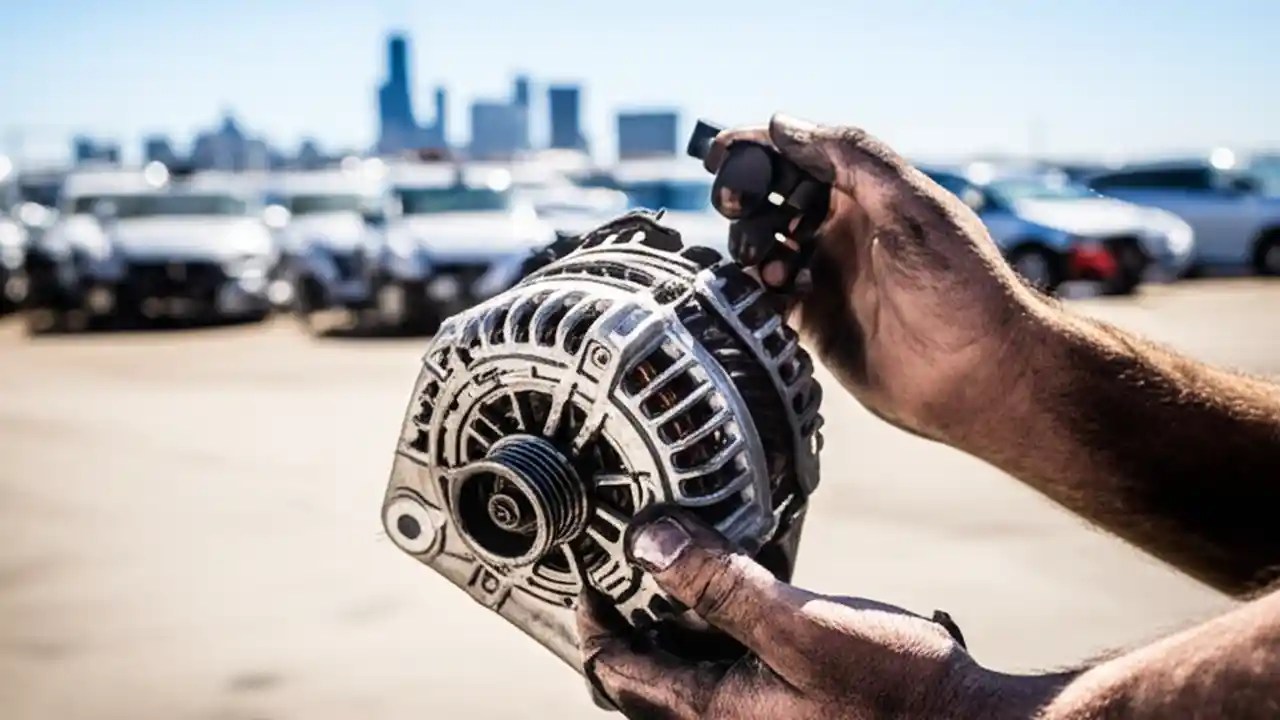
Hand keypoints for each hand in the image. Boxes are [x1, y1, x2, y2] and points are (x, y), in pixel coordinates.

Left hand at [578, 509, 1064, 718]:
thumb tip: (649, 543)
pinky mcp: (796, 715)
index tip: (585, 577)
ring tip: (695, 570)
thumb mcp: (801, 626)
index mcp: (712, 717)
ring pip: (695, 679)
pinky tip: (761, 597)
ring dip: (685, 626)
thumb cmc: (900, 697)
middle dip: (635, 625)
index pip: (617, 673)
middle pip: (649, 683)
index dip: (592, 623)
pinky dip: (730, 639)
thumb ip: (720, 585)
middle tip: (633, 570)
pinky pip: (738, 679)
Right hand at [708, 115, 1053, 443]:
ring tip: (772, 261)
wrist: (978, 372)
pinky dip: (756, 289)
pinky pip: (764, 296)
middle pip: (769, 199)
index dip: (757, 149)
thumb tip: (783, 125)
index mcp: (868, 192)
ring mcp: (825, 275)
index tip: (721, 153)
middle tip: (738, 204)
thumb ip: (852, 158)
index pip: (799, 156)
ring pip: (760, 247)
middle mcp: (841, 230)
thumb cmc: (962, 286)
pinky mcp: (812, 321)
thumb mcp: (912, 206)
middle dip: (745, 196)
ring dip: (751, 245)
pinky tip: (777, 291)